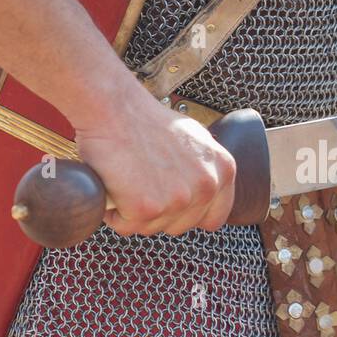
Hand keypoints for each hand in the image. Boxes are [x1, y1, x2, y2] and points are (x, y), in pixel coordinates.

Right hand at [72, 83, 235, 235]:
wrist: (113, 107)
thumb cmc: (144, 119)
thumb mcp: (193, 139)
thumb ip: (205, 167)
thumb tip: (205, 188)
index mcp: (223, 169)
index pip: (214, 218)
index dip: (188, 215)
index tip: (170, 205)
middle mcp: (207, 186)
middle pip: (180, 226)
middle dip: (158, 213)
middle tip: (139, 183)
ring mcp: (179, 199)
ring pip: (152, 228)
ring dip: (134, 213)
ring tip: (127, 180)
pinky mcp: (148, 208)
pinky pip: (127, 226)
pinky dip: (115, 213)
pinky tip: (114, 186)